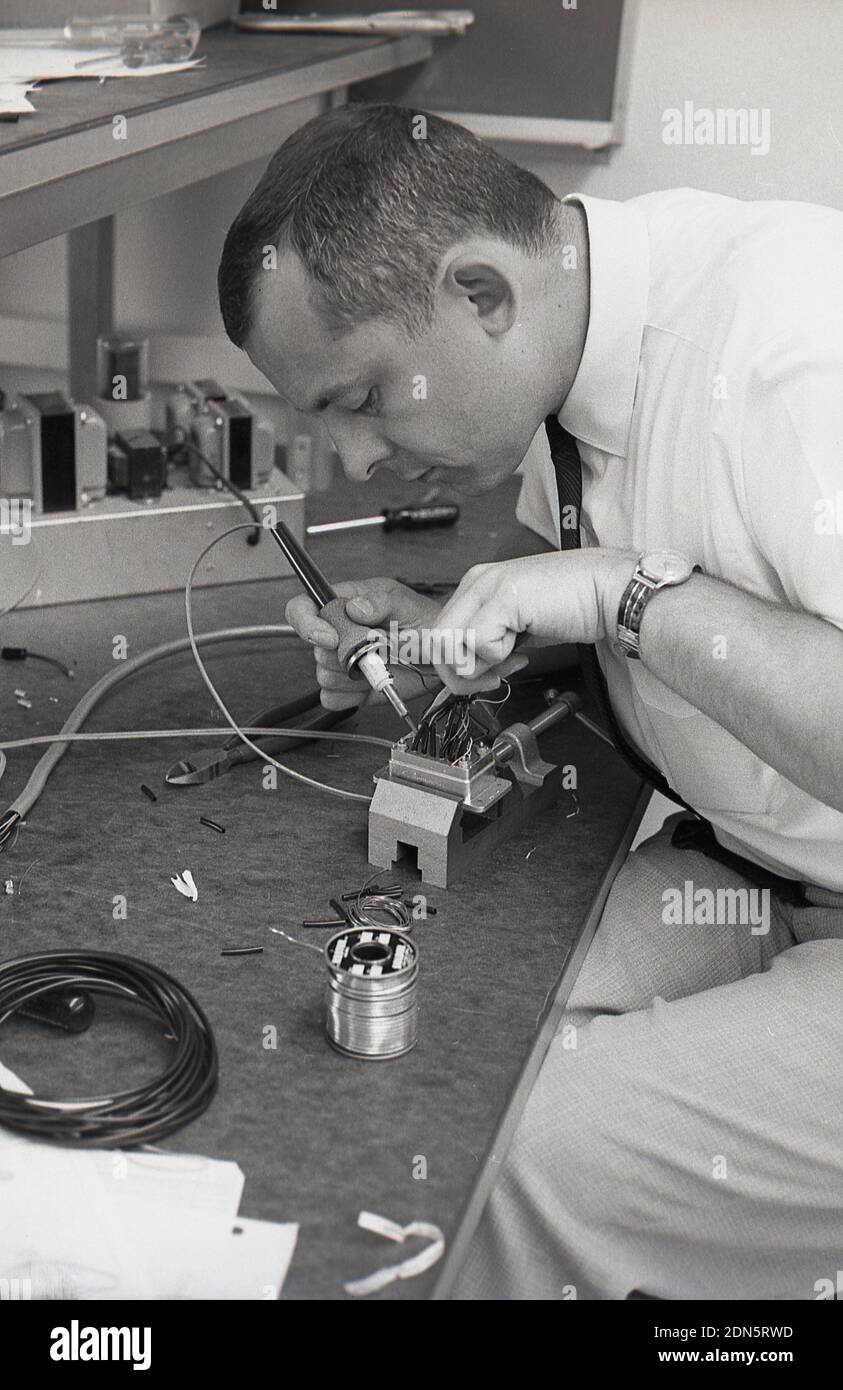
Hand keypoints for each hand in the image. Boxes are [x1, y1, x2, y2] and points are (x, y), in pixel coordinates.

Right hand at [285, 576, 443, 709]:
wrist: (442, 658)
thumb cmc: (427, 625)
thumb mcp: (408, 605)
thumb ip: (381, 602)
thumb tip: (355, 608)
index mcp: (345, 603)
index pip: (303, 608)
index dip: (308, 624)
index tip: (331, 638)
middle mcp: (338, 633)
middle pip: (316, 649)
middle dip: (348, 654)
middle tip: (380, 649)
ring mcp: (342, 663)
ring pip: (324, 675)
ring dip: (354, 675)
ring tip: (383, 665)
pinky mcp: (349, 689)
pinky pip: (332, 698)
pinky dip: (353, 695)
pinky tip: (374, 684)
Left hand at [429, 548, 635, 692]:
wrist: (609, 592)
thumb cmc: (573, 606)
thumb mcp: (518, 625)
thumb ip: (488, 641)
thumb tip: (466, 669)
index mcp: (477, 585)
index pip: (439, 634)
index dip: (456, 665)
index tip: (486, 674)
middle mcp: (477, 582)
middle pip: (435, 642)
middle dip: (460, 673)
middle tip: (493, 677)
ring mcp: (488, 587)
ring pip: (449, 644)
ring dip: (478, 666)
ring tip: (509, 661)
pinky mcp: (503, 598)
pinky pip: (478, 643)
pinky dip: (499, 657)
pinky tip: (523, 647)